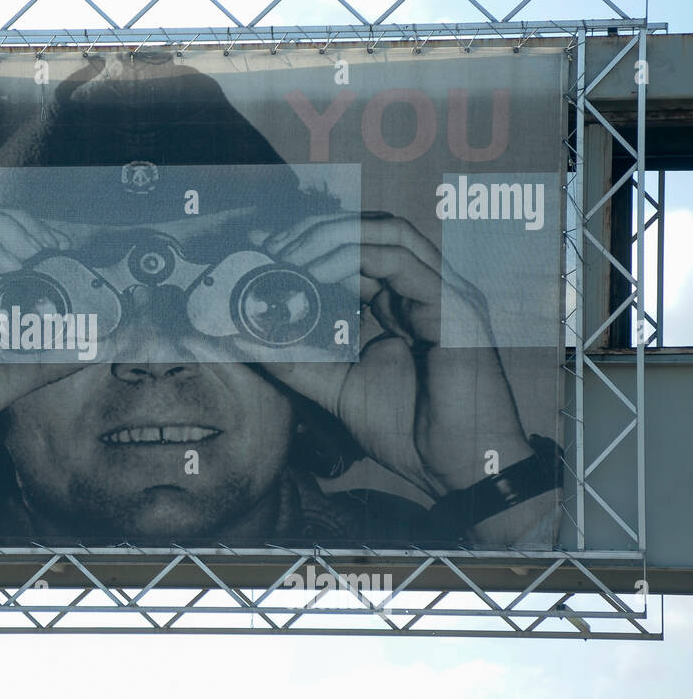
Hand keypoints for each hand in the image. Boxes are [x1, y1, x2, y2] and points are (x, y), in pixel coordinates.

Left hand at [240, 212, 534, 503]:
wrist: (457, 469)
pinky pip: (400, 264)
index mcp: (403, 302)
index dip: (310, 240)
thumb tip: (240, 340)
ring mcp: (446, 293)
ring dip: (332, 236)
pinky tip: (317, 272)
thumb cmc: (410, 432)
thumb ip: (294, 361)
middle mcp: (426, 289)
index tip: (262, 244)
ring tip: (290, 255)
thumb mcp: (336, 387)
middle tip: (270, 243)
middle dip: (315, 229)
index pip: (359, 249)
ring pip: (389, 234)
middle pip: (372, 229)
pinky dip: (354, 259)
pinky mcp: (454, 306)